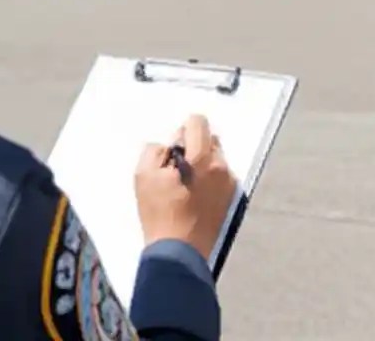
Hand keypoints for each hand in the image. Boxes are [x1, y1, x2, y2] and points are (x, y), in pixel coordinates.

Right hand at [135, 114, 236, 259]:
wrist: (179, 252)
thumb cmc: (160, 214)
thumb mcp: (144, 175)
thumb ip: (156, 150)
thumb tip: (170, 146)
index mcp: (202, 158)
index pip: (199, 123)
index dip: (183, 130)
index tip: (174, 147)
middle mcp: (222, 167)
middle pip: (209, 139)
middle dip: (193, 147)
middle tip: (176, 169)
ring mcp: (229, 184)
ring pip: (216, 159)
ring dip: (201, 164)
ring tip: (183, 186)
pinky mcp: (230, 199)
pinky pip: (220, 177)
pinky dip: (208, 180)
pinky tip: (193, 197)